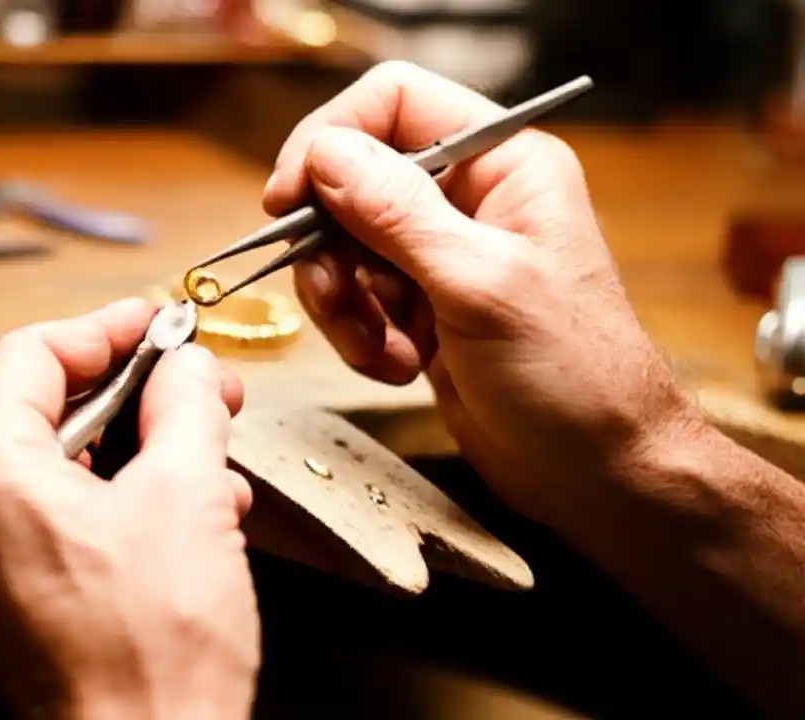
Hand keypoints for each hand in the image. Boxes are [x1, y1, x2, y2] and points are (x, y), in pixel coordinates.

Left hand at [0, 297, 258, 719]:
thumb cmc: (151, 652)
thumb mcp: (187, 494)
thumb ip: (184, 405)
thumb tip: (186, 364)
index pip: (33, 353)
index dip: (108, 327)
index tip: (161, 322)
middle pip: (47, 408)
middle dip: (137, 393)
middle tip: (201, 387)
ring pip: (61, 466)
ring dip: (142, 450)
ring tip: (213, 457)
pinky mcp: (9, 600)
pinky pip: (59, 519)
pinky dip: (122, 502)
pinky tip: (193, 516)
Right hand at [264, 62, 699, 529]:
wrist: (597, 469)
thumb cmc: (573, 374)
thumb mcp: (478, 284)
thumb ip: (397, 213)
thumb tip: (325, 153)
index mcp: (502, 163)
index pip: (394, 104)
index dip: (330, 140)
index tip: (289, 199)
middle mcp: (469, 198)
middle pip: (352, 183)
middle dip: (332, 248)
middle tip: (338, 298)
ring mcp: (441, 255)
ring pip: (343, 248)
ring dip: (345, 306)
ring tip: (382, 351)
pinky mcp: (423, 307)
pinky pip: (357, 300)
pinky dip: (362, 338)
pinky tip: (401, 368)